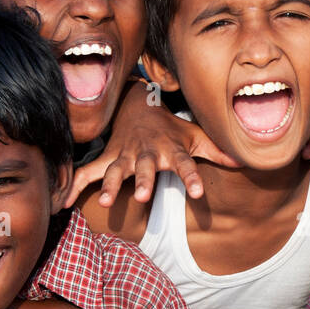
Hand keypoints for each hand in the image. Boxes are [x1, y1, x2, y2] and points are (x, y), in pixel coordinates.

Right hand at [68, 80, 238, 207]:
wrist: (138, 105)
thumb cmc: (173, 128)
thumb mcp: (196, 136)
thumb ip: (218, 151)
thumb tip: (247, 160)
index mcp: (171, 149)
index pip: (185, 164)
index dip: (191, 177)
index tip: (198, 193)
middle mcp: (147, 152)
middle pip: (145, 168)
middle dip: (144, 180)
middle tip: (145, 196)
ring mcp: (125, 155)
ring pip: (116, 171)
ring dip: (111, 185)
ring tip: (107, 202)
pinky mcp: (108, 158)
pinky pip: (88, 172)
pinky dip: (74, 185)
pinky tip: (61, 202)